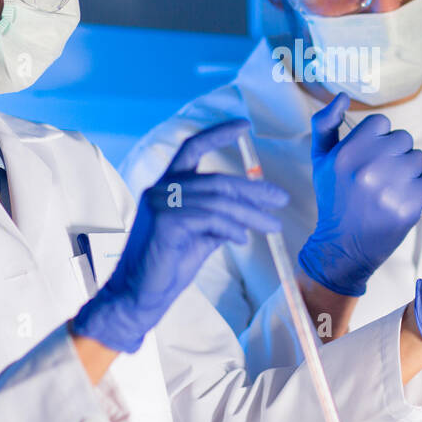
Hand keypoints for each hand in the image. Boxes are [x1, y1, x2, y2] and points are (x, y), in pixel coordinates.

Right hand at [71, 120, 288, 352]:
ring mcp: (160, 203)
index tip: (245, 125)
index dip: (218, 133)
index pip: (192, 148)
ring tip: (274, 227)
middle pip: (216, 181)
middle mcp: (161, 188)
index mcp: (167, 185)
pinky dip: (231, 228)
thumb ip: (218, 218)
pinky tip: (244, 239)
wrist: (139, 296)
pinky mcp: (165, 222)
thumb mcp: (199, 235)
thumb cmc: (167, 266)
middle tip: (281, 199)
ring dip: (251, 215)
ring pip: (218, 202)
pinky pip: (208, 219)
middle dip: (253, 189)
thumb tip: (248, 210)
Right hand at [298, 92, 421, 296]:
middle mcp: (369, 169)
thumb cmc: (333, 199)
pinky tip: (400, 200)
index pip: (381, 123)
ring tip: (390, 188)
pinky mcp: (409, 208)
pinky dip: (419, 190)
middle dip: (394, 154)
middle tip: (379, 176)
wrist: (342, 246)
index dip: (377, 139)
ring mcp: (391, 189)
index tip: (369, 157)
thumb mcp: (320, 160)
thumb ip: (325, 123)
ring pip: (418, 158)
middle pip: (403, 138)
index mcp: (347, 153)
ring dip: (408, 171)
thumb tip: (342, 96)